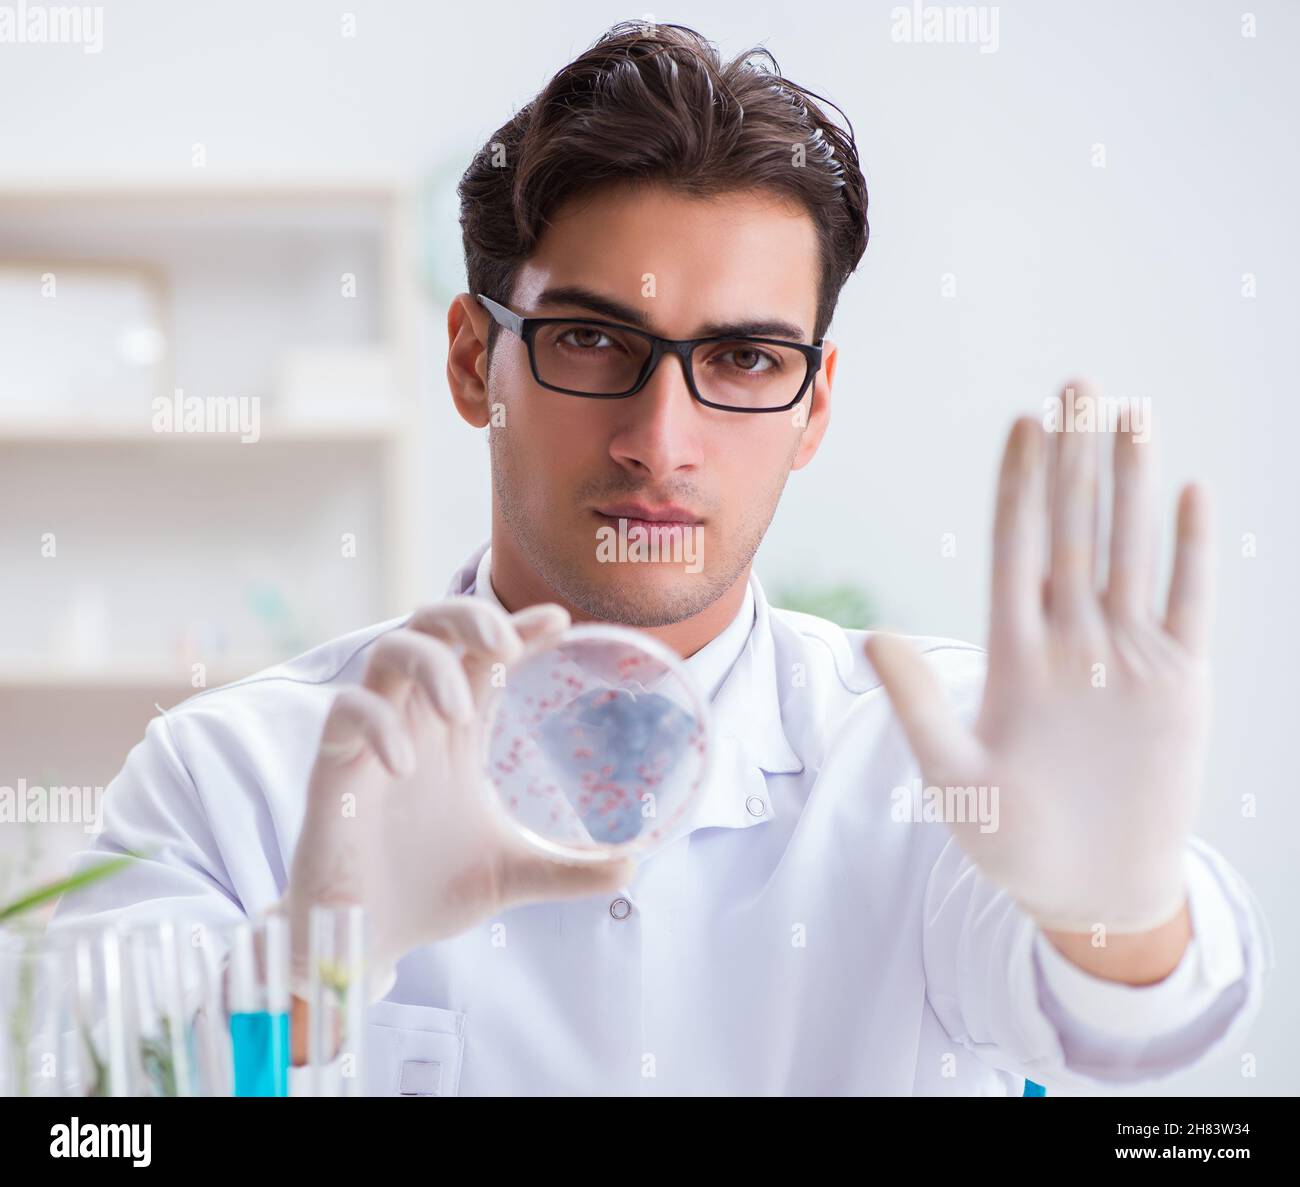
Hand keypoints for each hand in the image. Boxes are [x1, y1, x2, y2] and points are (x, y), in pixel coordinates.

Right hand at [276, 597, 635, 1002]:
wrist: (364, 940)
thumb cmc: (429, 890)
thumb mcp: (511, 873)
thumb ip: (568, 868)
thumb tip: (632, 867)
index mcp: (454, 731)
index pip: (484, 656)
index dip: (519, 628)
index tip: (560, 621)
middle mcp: (414, 720)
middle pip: (430, 626)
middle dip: (466, 618)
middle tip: (504, 645)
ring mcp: (371, 738)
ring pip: (388, 653)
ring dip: (428, 665)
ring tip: (460, 711)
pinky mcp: (332, 768)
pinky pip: (345, 714)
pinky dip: (375, 724)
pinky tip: (404, 764)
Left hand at [865, 381, 1213, 935]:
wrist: (1086, 889)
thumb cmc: (1010, 841)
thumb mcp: (954, 775)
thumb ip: (921, 704)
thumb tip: (875, 638)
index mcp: (1012, 654)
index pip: (1015, 549)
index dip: (1019, 487)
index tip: (1020, 424)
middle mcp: (1069, 641)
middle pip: (1072, 531)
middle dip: (1074, 460)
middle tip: (1077, 384)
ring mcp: (1126, 657)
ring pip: (1129, 552)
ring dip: (1131, 485)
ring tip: (1130, 416)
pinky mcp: (1176, 686)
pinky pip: (1186, 605)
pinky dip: (1190, 555)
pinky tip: (1188, 495)